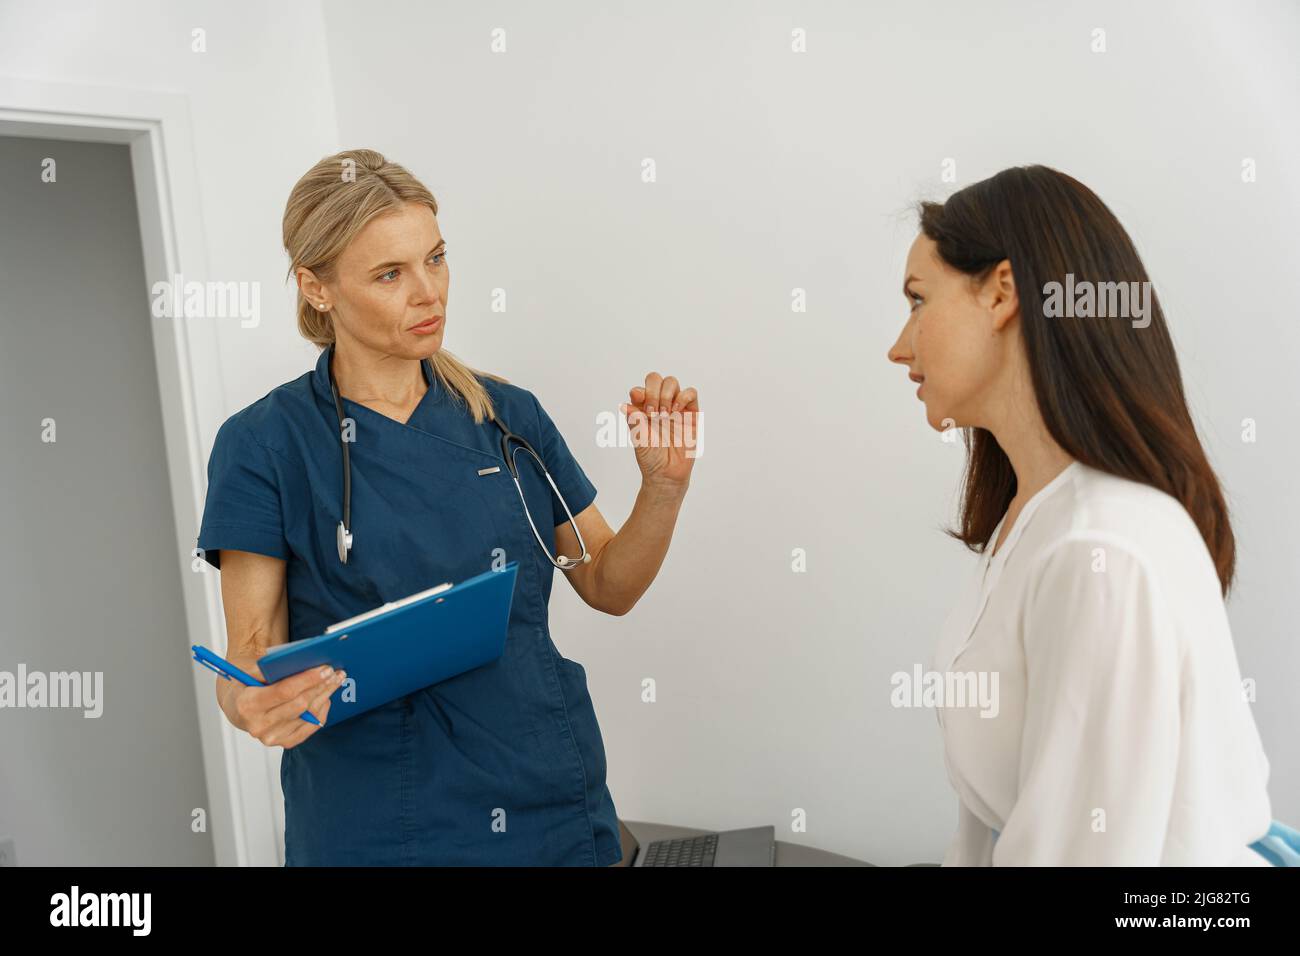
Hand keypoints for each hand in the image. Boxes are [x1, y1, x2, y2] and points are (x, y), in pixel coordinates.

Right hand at [225, 660, 345, 749]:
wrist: (238, 707)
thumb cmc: (248, 685)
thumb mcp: (252, 671)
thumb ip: (273, 667)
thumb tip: (305, 661)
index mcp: (247, 704)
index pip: (285, 691)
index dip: (308, 679)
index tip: (325, 668)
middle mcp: (258, 725)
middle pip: (300, 704)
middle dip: (321, 686)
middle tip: (336, 672)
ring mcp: (272, 737)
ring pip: (309, 715)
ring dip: (325, 696)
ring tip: (335, 681)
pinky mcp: (284, 743)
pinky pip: (310, 727)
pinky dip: (322, 711)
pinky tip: (326, 697)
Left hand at [619, 372, 699, 489]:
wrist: (666, 474)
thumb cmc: (650, 457)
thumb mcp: (638, 439)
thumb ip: (634, 420)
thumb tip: (624, 405)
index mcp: (642, 409)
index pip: (641, 389)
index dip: (640, 392)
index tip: (639, 402)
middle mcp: (658, 404)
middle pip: (656, 380)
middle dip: (653, 392)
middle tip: (653, 412)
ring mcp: (675, 408)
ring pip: (672, 383)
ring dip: (667, 394)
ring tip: (664, 415)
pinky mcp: (691, 414)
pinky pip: (691, 393)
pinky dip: (684, 396)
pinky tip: (676, 411)